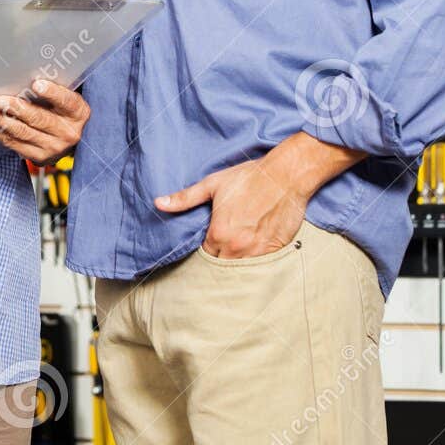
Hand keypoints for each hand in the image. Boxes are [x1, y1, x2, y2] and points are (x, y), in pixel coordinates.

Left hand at [0, 77, 90, 164]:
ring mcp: (53, 148)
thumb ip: (50, 88)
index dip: (52, 93)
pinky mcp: (38, 157)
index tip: (36, 84)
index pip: (66, 101)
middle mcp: (68, 132)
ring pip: (22, 133)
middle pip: (39, 119)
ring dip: (0, 121)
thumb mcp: (63, 97)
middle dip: (16, 108)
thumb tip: (19, 74)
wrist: (67, 137)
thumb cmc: (60, 108)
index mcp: (78, 112)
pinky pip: (13, 143)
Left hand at [154, 132, 359, 258]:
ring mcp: (259, 251)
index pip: (205, 256)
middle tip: (222, 251)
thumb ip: (184, 198)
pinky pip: (263, 265)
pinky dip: (257, 262)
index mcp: (219, 233)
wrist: (286, 175)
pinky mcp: (277, 250)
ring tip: (237, 253)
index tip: (209, 245)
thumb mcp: (212, 185)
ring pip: (242, 269)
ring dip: (238, 264)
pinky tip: (255, 252)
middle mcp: (238, 247)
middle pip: (222, 266)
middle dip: (220, 260)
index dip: (206, 251)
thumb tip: (158, 203)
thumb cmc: (248, 177)